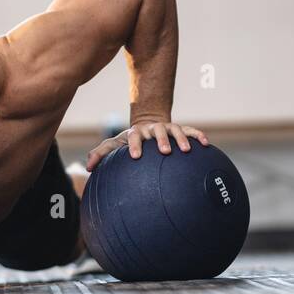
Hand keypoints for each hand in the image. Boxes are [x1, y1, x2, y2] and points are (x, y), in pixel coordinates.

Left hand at [86, 120, 208, 170]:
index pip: (134, 137)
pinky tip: (206, 143)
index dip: (134, 145)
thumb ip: (100, 154)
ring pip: (176, 130)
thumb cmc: (128, 141)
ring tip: (187, 150)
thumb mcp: (114, 145)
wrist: (146, 125)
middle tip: (164, 151)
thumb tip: (88, 168)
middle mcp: (153, 129)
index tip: (135, 156)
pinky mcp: (180, 130)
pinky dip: (198, 135)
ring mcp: (168, 128)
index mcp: (136, 134)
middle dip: (161, 140)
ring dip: (182, 138)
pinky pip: (191, 131)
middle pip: (158, 131)